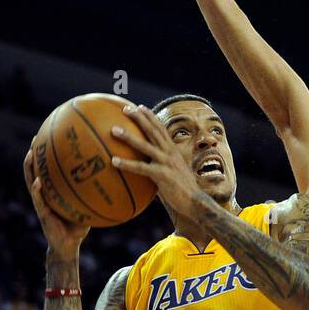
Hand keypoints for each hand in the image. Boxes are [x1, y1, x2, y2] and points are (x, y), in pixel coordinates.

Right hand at [24, 146, 90, 257]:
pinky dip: (37, 190)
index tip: (50, 136)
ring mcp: (41, 203)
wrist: (68, 246)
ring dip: (29, 168)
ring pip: (30, 181)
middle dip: (34, 154)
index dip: (47, 154)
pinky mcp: (42, 214)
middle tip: (36, 138)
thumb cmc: (78, 227)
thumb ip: (94, 195)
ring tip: (30, 154)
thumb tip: (112, 182)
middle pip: (35, 170)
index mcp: (53, 192)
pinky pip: (38, 200)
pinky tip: (38, 182)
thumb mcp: (87, 208)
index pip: (48, 169)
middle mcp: (44, 194)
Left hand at [110, 106, 201, 221]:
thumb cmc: (182, 191)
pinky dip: (127, 164)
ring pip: (144, 145)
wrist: (195, 202)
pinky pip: (141, 168)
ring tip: (114, 130)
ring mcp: (166, 162)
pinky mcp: (162, 175)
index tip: (140, 107)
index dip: (150, 116)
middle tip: (125, 108)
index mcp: (173, 150)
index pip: (161, 128)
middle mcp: (170, 152)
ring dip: (128, 136)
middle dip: (139, 117)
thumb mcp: (173, 173)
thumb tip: (147, 169)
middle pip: (153, 130)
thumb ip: (161, 167)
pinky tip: (114, 161)